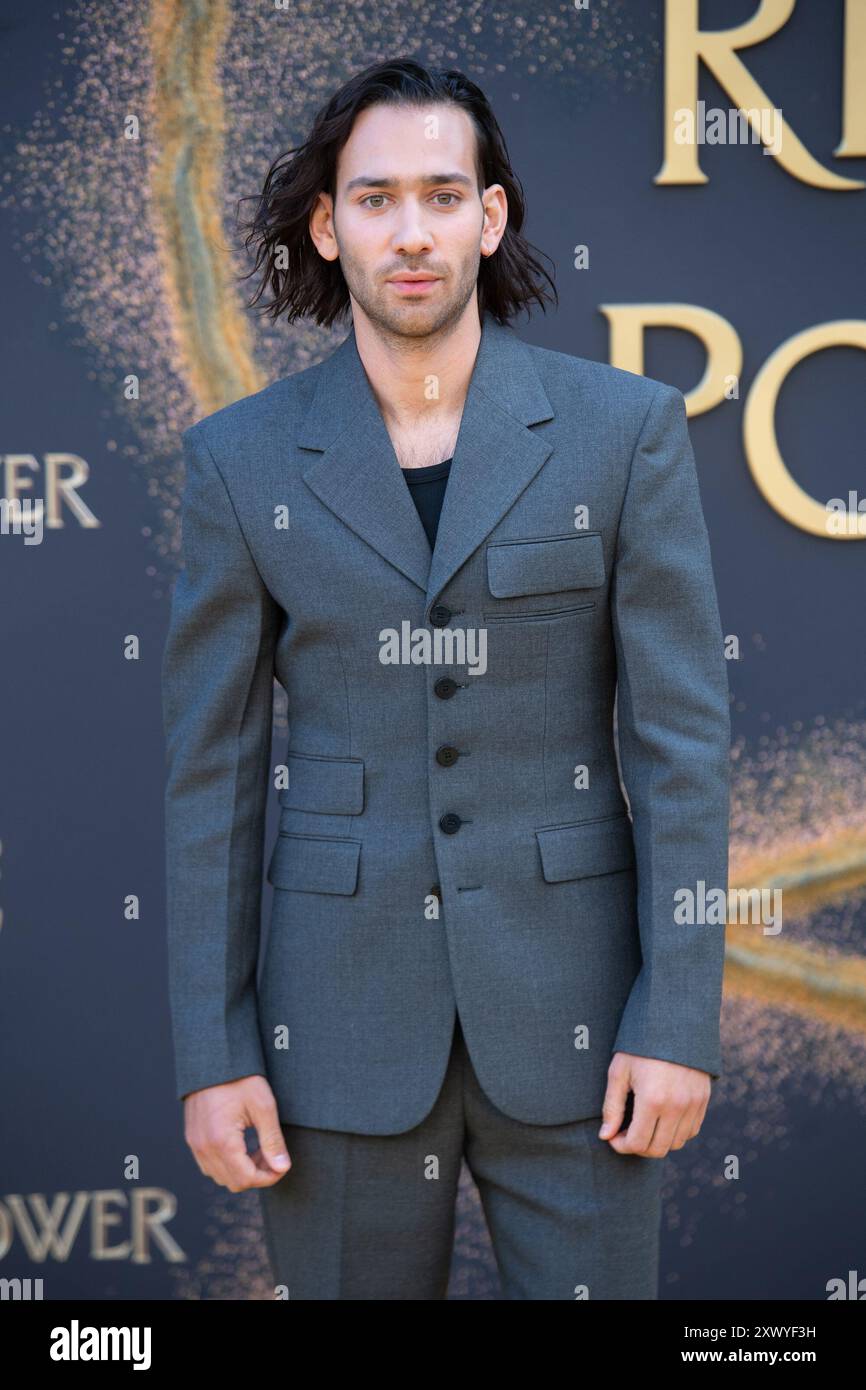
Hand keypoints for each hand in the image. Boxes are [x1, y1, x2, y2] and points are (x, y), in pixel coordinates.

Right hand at [183, 1074, 291, 1190]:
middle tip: (271, 1156)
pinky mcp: (192, 1138)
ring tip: (258, 1149)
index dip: (268, 1178)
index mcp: (221, 1141)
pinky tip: (242, 1145)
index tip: (281, 1166)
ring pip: (219, 1176)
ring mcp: (195, 1144)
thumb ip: (272, 1140)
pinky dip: (227, 1163)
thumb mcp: (263, 1106)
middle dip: (256, 1175)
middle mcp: (203, 1147)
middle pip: (232, 1182)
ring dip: (241, 1170)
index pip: (246, 1179)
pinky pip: (209, 1164)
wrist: (212, 1057)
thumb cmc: (240, 1078)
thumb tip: (282, 1167)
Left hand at [598, 1052, 710, 1156]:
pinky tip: (662, 1119)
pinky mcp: (703, 1100)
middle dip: (638, 1147)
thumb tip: (605, 1136)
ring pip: (677, 1143)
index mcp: (653, 1100)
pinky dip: (676, 1133)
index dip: (621, 1146)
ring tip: (643, 1125)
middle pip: (658, 1149)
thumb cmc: (640, 1046)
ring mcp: (693, 1104)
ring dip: (658, 1141)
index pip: (638, 1143)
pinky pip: (692, 1130)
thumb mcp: (619, 1072)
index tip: (612, 1136)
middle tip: (626, 1133)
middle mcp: (677, 1106)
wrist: (674, 1022)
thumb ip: (611, 1107)